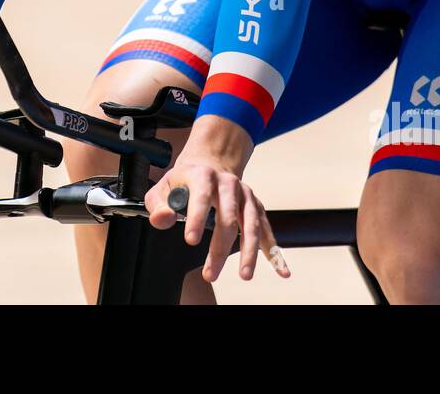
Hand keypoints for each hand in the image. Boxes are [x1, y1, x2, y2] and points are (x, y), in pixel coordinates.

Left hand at [144, 154, 284, 283]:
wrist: (211, 164)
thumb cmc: (184, 181)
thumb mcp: (164, 187)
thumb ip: (158, 204)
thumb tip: (163, 219)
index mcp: (203, 176)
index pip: (201, 196)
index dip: (197, 218)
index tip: (190, 240)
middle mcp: (229, 184)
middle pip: (227, 218)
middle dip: (220, 248)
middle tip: (210, 273)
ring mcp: (245, 196)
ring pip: (251, 225)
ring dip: (249, 252)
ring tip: (245, 275)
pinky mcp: (256, 207)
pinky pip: (267, 231)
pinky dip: (275, 252)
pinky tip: (281, 271)